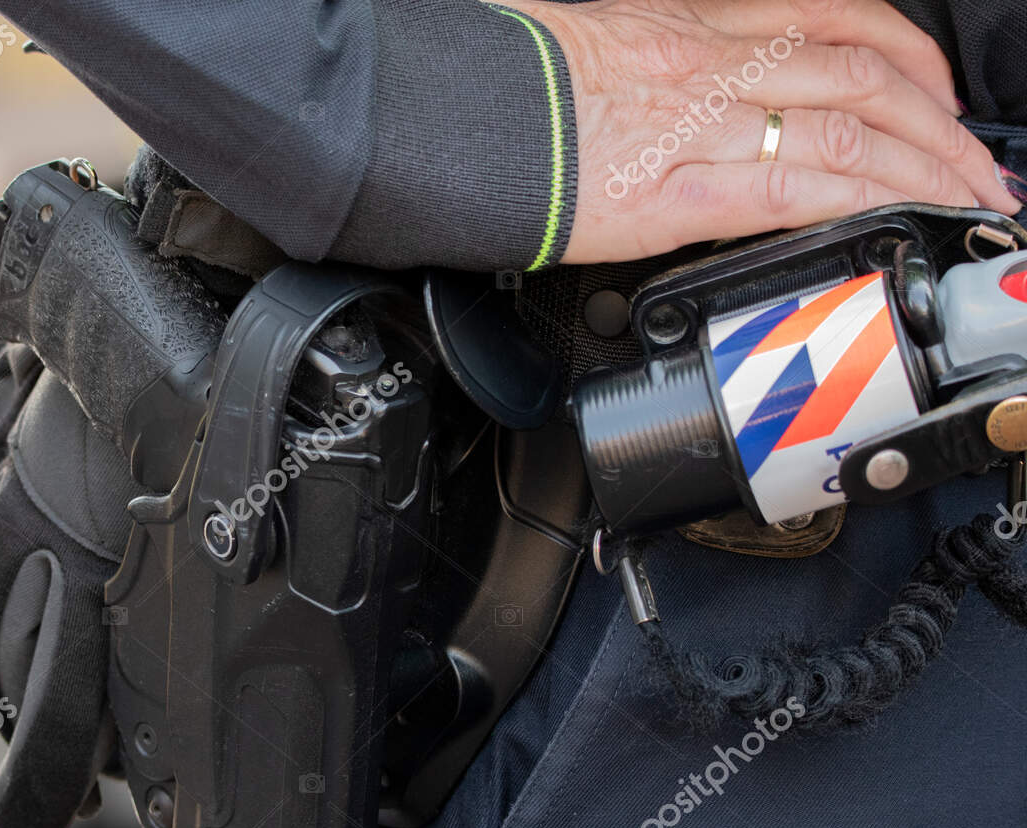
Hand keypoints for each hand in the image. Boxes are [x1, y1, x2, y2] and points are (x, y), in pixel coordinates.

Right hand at [510, 0, 1022, 263]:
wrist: (447, 117)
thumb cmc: (502, 90)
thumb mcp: (592, 50)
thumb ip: (654, 71)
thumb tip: (679, 105)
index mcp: (689, 23)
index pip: (831, 19)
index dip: (903, 53)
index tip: (930, 90)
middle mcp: (711, 61)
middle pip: (864, 72)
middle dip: (937, 121)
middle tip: (972, 164)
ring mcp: (701, 122)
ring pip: (851, 128)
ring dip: (925, 165)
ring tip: (962, 198)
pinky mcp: (677, 191)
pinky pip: (797, 189)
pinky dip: (866, 199)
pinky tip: (899, 215)